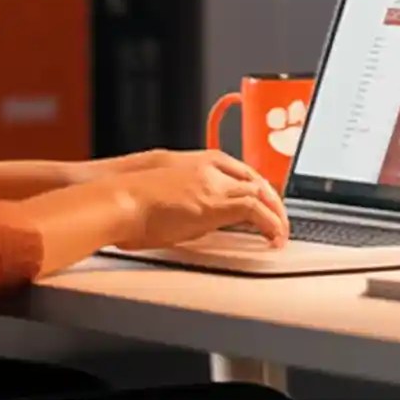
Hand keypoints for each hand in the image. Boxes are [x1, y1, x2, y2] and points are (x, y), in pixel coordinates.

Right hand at [102, 150, 289, 250]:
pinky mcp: (215, 203)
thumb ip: (186, 199)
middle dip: (272, 200)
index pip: (240, 171)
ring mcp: (213, 184)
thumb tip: (197, 218)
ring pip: (261, 193)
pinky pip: (256, 211)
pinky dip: (271, 224)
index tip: (264, 203)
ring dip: (276, 214)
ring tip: (282, 233)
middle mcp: (209, 167)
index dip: (257, 189)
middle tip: (280, 220)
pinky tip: (274, 238)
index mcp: (195, 161)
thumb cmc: (128, 201)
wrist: (117, 200)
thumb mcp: (163, 193)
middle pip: (255, 180)